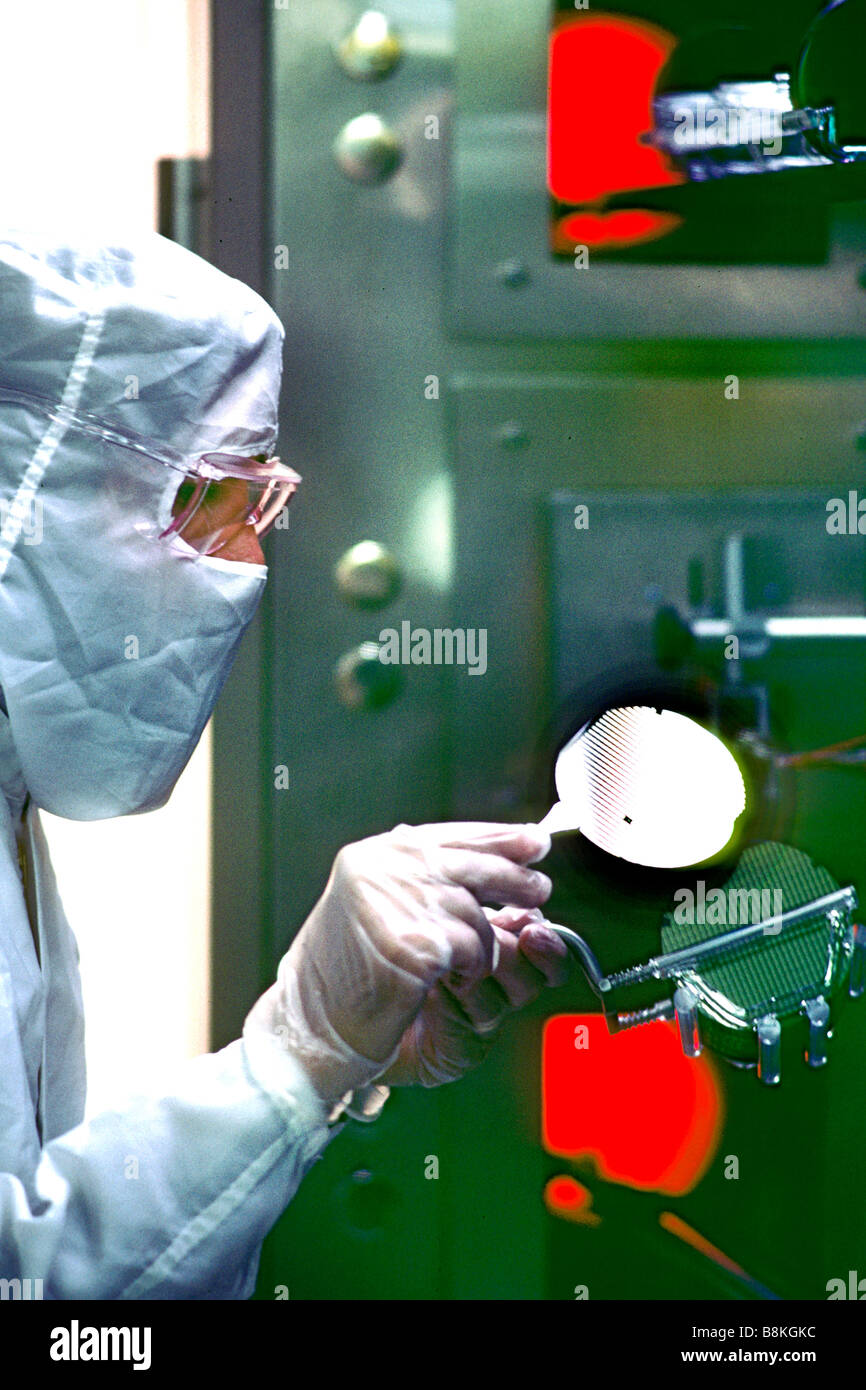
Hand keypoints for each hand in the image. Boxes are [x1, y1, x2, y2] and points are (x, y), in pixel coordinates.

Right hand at [243, 822, 552, 1104]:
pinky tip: (456, 979)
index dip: (497, 838)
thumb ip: (419, 883)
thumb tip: (490, 860)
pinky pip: (473, 948)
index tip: (532, 841)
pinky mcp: (414, 944)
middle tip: (539, 888)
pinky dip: (474, 967)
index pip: (447, 835)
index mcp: (372, 857)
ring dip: (484, 941)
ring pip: (476, 911)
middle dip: (514, 876)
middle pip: (472, 862)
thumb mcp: (375, 911)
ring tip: (469, 962)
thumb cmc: (343, 978)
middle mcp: (381, 872)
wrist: (313, 1028)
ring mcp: (396, 905)